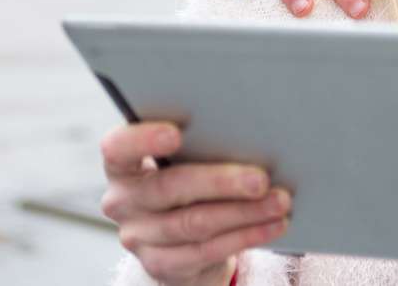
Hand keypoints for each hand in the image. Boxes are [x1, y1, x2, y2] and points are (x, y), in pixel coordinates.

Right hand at [101, 122, 290, 285]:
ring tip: (279, 202)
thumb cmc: (186, 180)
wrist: (178, 239)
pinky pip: (206, 251)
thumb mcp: (181, 160)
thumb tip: (250, 132)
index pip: (118, 148)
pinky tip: (271, 225)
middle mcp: (122, 201)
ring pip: (194, 223)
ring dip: (243, 213)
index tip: (176, 133)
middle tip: (261, 179)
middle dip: (220, 182)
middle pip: (168, 188)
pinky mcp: (160, 264)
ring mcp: (138, 236)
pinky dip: (244, 236)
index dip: (143, 140)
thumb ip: (197, 145)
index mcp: (121, 165)